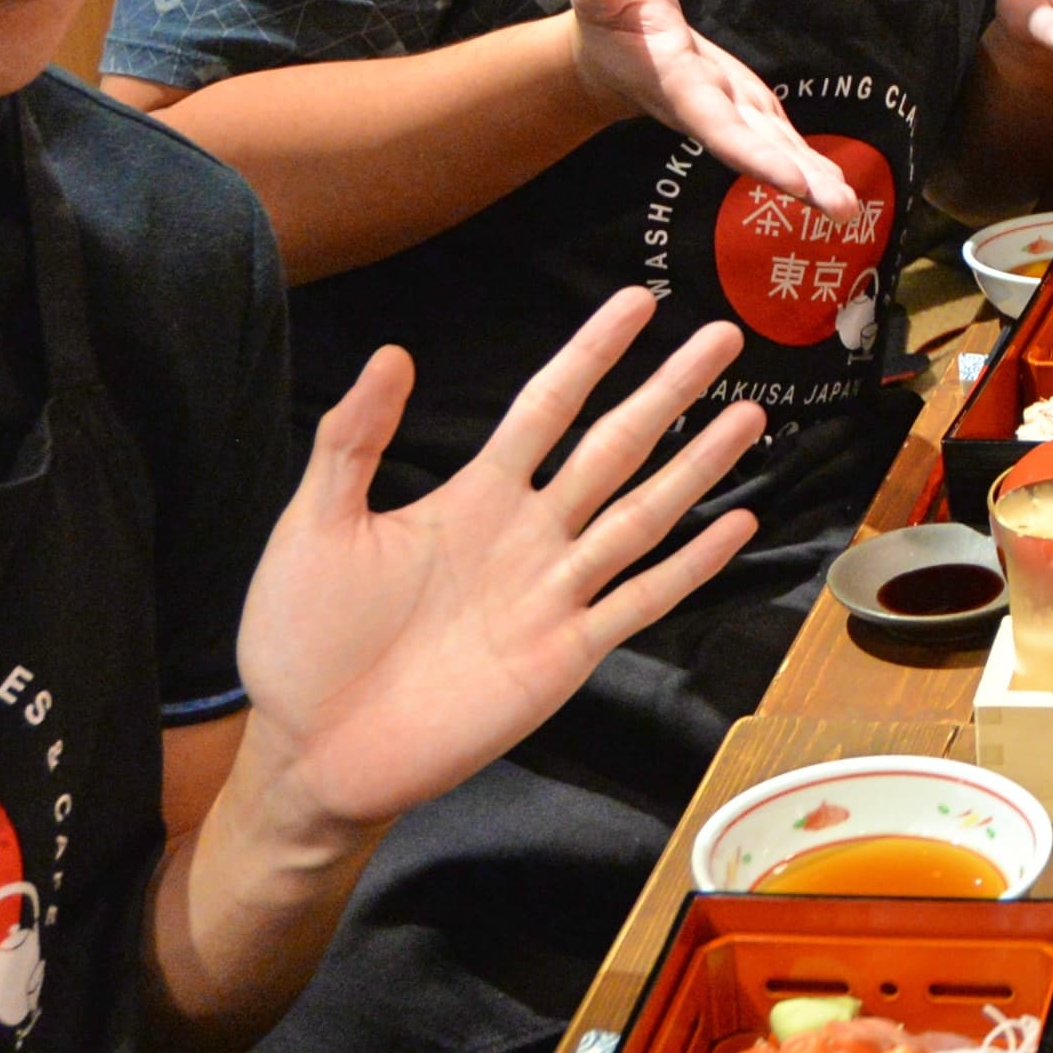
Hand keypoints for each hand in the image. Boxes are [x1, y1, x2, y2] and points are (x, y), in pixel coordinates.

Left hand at [238, 294, 772, 832]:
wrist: (311, 751)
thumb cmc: (301, 639)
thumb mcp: (315, 525)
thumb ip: (353, 441)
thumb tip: (392, 352)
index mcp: (472, 496)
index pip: (547, 407)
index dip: (593, 353)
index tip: (639, 300)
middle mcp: (526, 535)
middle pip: (613, 447)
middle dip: (669, 392)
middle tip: (723, 335)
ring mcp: (552, 595)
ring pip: (643, 515)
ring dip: (697, 466)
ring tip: (751, 414)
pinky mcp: (564, 656)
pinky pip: (641, 600)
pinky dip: (691, 565)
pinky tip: (736, 524)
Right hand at [558, 0, 850, 214]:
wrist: (612, 49)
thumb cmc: (610, 14)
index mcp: (677, 80)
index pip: (718, 122)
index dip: (753, 153)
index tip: (792, 181)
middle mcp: (708, 105)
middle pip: (755, 148)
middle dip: (797, 179)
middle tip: (841, 210)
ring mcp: (729, 109)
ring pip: (774, 147)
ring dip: (812, 180)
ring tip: (847, 208)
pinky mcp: (744, 105)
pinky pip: (778, 139)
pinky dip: (807, 164)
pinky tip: (836, 186)